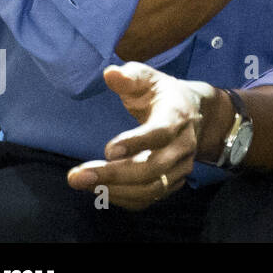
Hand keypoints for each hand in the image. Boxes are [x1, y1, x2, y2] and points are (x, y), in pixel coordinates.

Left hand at [66, 62, 214, 210]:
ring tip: (82, 182)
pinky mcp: (174, 182)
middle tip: (76, 176)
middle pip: (152, 168)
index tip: (107, 150)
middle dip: (113, 175)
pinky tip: (99, 189)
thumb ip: (130, 76)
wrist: (195, 114)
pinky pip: (149, 198)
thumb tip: (110, 73)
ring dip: (114, 190)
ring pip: (151, 188)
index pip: (161, 133)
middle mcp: (183, 145)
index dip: (137, 143)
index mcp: (177, 115)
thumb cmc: (162, 94)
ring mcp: (181, 166)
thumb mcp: (148, 78)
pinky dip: (123, 198)